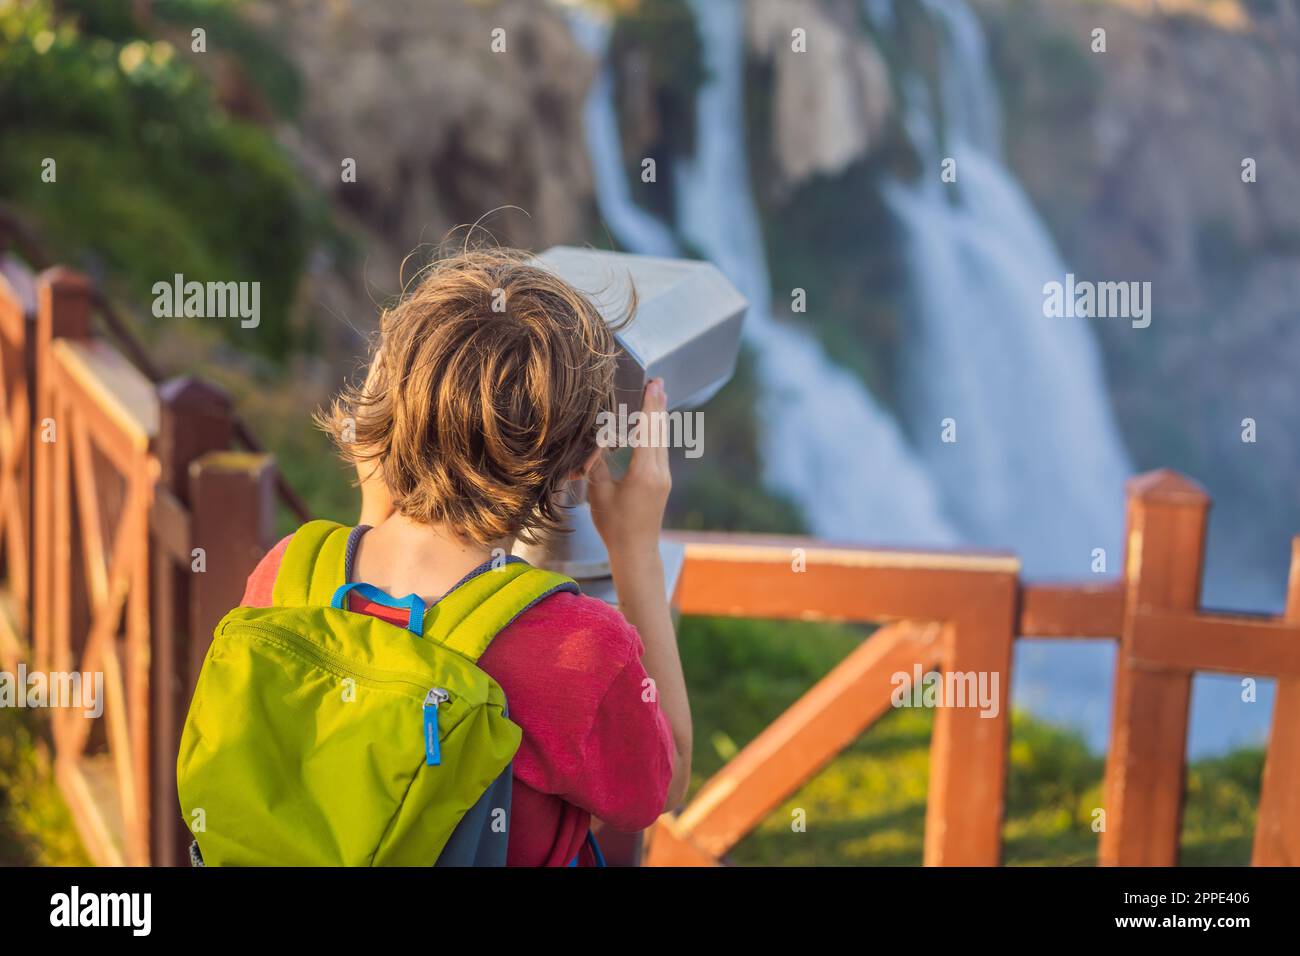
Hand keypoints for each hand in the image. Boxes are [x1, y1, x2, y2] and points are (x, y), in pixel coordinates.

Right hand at [587, 379, 670, 563]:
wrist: (636, 551)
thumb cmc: (614, 525)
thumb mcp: (599, 493)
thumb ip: (597, 465)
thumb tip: (596, 442)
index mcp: (643, 473)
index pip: (648, 431)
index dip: (649, 406)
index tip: (653, 385)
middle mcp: (659, 472)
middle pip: (659, 431)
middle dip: (658, 405)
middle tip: (658, 381)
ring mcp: (664, 478)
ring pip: (662, 440)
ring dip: (659, 417)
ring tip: (659, 395)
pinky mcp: (662, 483)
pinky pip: (661, 451)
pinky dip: (657, 433)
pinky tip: (654, 425)